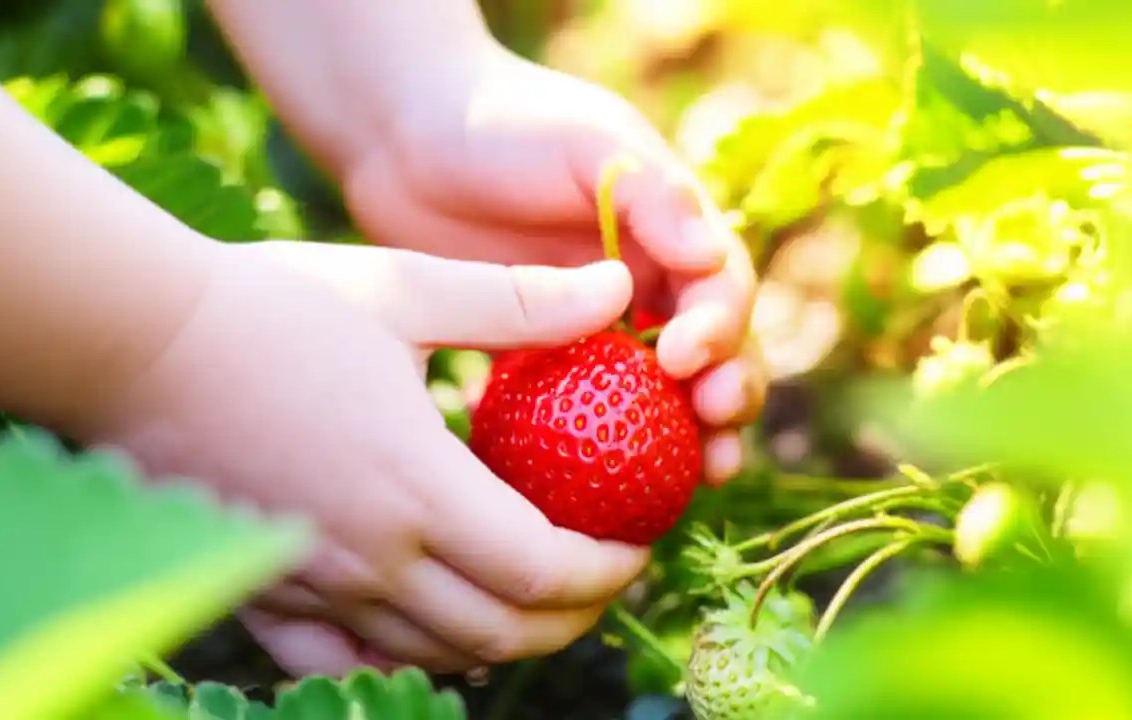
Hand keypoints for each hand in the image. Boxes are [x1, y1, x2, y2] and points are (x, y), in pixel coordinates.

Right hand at [82, 240, 647, 675]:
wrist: (132, 342)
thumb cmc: (270, 306)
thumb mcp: (405, 290)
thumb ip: (517, 302)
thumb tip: (613, 290)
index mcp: (417, 488)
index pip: (545, 570)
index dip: (608, 571)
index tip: (635, 543)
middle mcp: (370, 557)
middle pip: (500, 632)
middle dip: (572, 619)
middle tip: (602, 581)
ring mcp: (312, 584)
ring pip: (431, 655)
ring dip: (497, 640)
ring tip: (528, 600)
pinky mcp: (261, 589)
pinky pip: (336, 662)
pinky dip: (395, 662)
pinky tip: (419, 637)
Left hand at [339, 46, 764, 484]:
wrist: (405, 137)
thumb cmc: (500, 122)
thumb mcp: (584, 138)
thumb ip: (649, 192)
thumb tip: (711, 255)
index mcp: (668, 230)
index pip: (720, 290)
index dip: (722, 331)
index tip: (685, 361)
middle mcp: (644, 281)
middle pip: (711, 354)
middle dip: (726, 398)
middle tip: (715, 437)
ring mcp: (590, 324)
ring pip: (653, 393)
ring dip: (679, 439)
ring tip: (690, 486)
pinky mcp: (536, 354)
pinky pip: (574, 409)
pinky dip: (591, 446)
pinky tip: (589, 487)